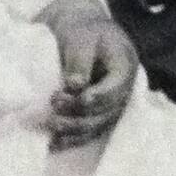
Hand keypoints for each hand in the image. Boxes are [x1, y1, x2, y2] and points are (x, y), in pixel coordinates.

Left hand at [39, 0, 138, 146]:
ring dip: (74, 129)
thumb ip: (80, 59)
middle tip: (54, 104)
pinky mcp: (98, 116)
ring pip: (96, 125)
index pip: (115, 88)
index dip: (98, 96)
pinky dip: (72, 139)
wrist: (83, 35)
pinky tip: (55, 143)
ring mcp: (112, 106)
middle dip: (79, 112)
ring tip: (51, 125)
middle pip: (105, 111)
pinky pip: (88, 132)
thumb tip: (75, 85)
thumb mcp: (82, 36)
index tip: (80, 98)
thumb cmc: (83, 31)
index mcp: (125, 66)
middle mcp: (123, 91)